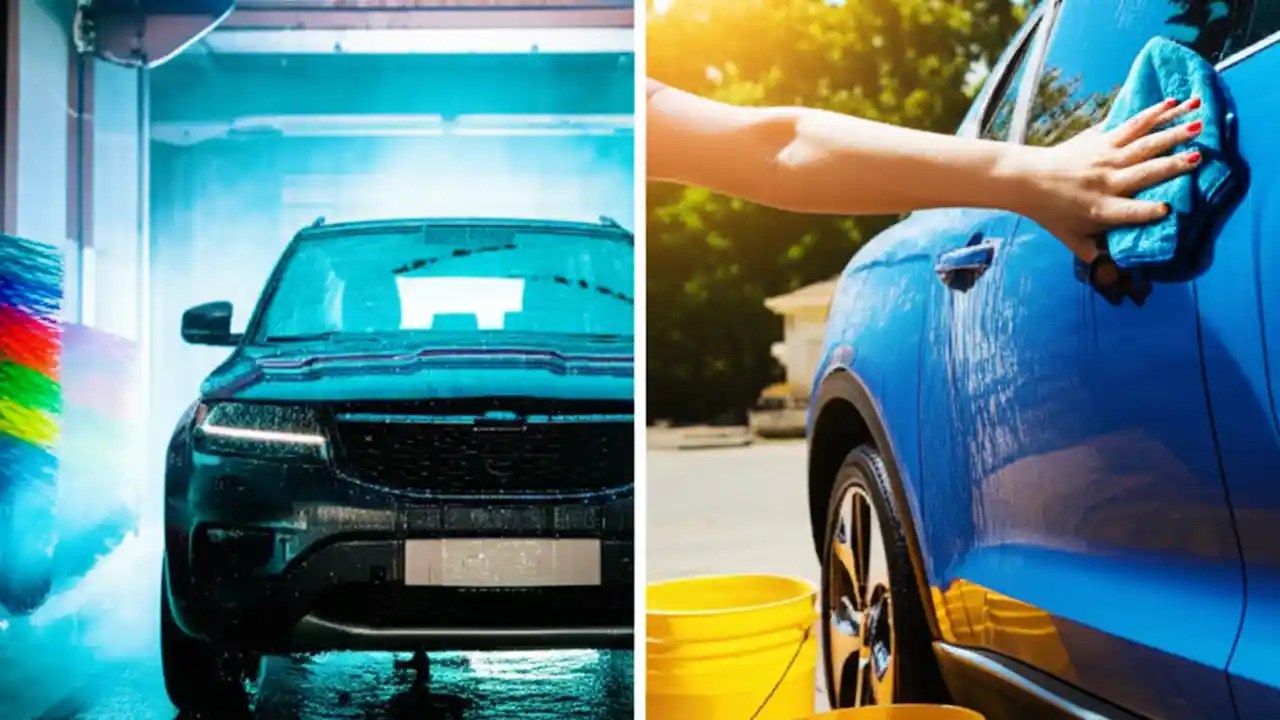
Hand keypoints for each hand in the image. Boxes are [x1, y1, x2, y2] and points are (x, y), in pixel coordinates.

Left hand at [1006, 97, 1202, 261]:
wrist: (1026, 179)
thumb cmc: (1052, 212)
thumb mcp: (1072, 239)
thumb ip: (1095, 256)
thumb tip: (1116, 274)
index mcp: (1100, 210)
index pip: (1128, 213)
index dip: (1147, 212)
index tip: (1168, 209)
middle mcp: (1106, 182)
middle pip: (1143, 173)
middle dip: (1171, 166)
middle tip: (1198, 158)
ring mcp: (1105, 157)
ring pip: (1143, 144)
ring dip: (1171, 134)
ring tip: (1197, 127)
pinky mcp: (1102, 139)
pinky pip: (1131, 125)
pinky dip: (1153, 113)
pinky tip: (1174, 104)